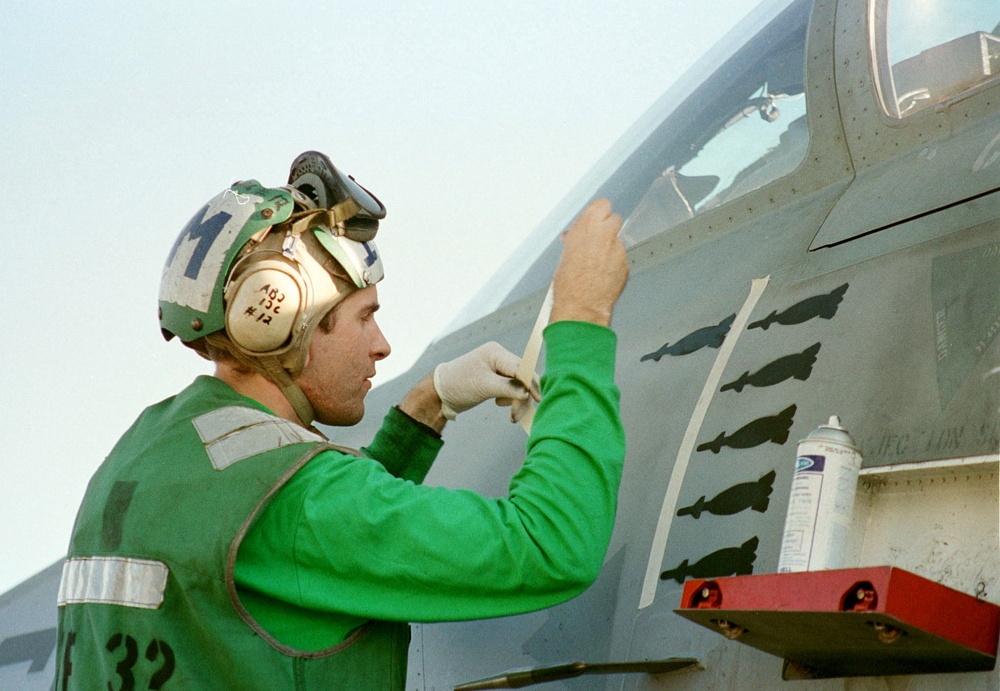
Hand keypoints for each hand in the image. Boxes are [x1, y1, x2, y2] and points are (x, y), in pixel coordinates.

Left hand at [433, 342, 540, 420]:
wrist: (439, 393)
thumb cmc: (458, 384)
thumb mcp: (483, 386)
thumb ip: (507, 388)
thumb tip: (527, 393)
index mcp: (496, 353)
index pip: (521, 368)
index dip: (530, 384)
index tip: (537, 399)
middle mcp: (499, 358)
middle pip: (523, 377)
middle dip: (523, 397)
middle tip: (515, 416)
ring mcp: (498, 369)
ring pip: (519, 385)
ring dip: (517, 401)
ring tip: (510, 415)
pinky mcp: (496, 380)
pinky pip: (512, 389)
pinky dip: (511, 400)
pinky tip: (499, 404)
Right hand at [550, 198, 627, 325]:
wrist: (581, 306)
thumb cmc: (568, 284)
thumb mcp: (565, 255)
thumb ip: (576, 240)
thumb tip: (575, 238)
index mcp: (587, 226)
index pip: (602, 204)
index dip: (599, 213)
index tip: (595, 219)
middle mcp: (605, 233)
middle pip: (615, 219)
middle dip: (608, 228)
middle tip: (598, 240)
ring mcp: (619, 249)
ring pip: (618, 241)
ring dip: (611, 249)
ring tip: (597, 265)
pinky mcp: (626, 264)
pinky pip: (621, 259)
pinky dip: (615, 265)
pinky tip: (603, 276)